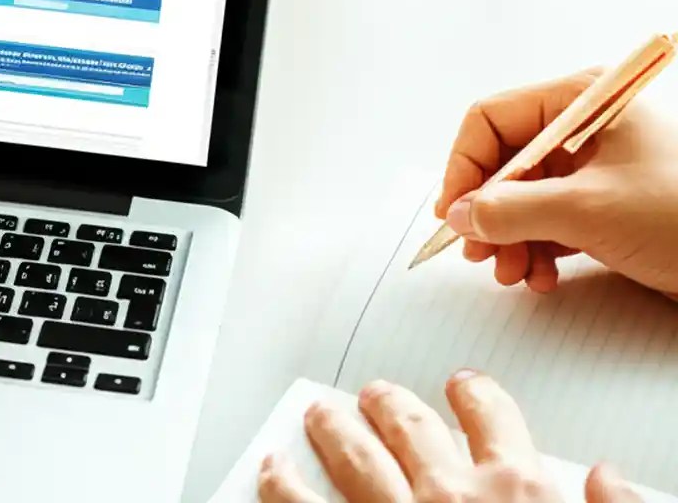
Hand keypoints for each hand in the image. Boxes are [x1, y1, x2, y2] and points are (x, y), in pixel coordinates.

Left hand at [257, 371, 641, 502]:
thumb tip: (606, 479)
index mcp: (517, 491)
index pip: (492, 417)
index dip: (474, 395)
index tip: (463, 387)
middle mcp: (449, 494)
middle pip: (409, 424)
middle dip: (389, 403)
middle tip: (374, 395)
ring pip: (352, 452)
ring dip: (333, 426)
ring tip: (320, 414)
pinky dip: (281, 481)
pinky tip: (273, 468)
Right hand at [435, 69, 677, 295]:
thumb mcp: (588, 210)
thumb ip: (511, 211)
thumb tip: (460, 217)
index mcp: (584, 100)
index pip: (492, 120)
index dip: (464, 167)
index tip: (454, 214)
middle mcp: (586, 126)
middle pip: (504, 162)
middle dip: (488, 213)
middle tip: (480, 254)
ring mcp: (597, 167)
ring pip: (522, 197)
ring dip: (509, 239)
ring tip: (513, 273)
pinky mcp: (607, 204)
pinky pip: (549, 220)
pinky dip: (536, 249)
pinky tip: (541, 276)